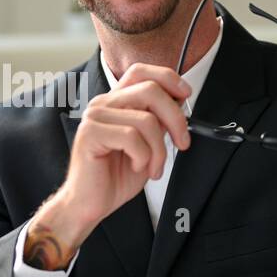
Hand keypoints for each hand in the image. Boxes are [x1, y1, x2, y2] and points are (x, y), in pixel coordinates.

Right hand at [21, 63, 191, 271]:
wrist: (90, 204)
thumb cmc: (114, 178)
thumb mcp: (147, 146)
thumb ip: (158, 123)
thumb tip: (179, 105)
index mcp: (115, 103)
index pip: (140, 71)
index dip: (168, 78)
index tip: (186, 95)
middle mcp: (103, 104)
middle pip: (150, 90)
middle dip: (176, 118)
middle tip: (182, 142)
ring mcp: (95, 117)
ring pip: (146, 119)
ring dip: (159, 150)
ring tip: (153, 168)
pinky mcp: (90, 134)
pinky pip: (132, 137)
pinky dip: (144, 157)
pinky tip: (137, 167)